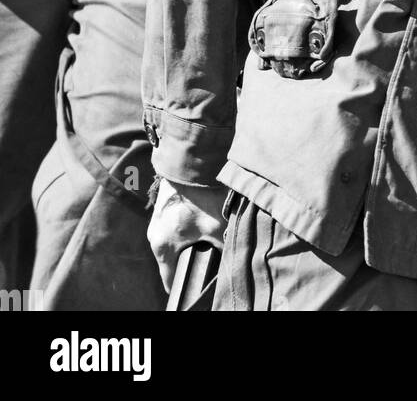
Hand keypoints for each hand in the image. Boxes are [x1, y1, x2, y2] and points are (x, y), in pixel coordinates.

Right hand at [147, 177, 226, 292]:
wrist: (191, 156)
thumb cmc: (201, 194)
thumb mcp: (218, 226)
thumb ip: (224, 249)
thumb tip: (233, 261)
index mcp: (162, 247)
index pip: (172, 282)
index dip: (189, 287)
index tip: (203, 286)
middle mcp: (155, 234)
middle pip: (176, 260)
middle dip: (195, 260)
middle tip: (215, 256)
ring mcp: (159, 218)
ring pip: (178, 239)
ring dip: (194, 238)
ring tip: (213, 233)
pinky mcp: (166, 203)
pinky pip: (178, 222)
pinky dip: (191, 222)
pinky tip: (207, 215)